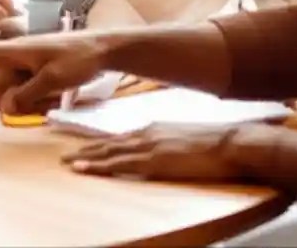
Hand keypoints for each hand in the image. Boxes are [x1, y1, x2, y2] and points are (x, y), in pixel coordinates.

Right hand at [0, 31, 106, 114]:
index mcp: (16, 49)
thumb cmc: (79, 58)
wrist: (104, 50)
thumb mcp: (54, 78)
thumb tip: (4, 107)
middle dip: (14, 100)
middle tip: (43, 103)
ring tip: (56, 98)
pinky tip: (57, 98)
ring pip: (13, 92)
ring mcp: (27, 65)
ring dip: (30, 102)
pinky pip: (26, 92)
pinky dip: (38, 99)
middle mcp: (17, 56)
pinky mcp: (36, 72)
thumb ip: (26, 94)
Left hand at [61, 125, 244, 182]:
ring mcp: (149, 146)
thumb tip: (165, 149)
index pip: (122, 137)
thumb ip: (171, 142)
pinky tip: (83, 168)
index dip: (102, 143)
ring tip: (67, 162)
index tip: (86, 146)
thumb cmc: (217, 142)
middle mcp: (148, 134)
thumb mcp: (187, 138)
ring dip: (86, 157)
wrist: (231, 142)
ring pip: (109, 152)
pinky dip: (98, 166)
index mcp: (156, 128)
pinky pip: (118, 164)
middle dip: (87, 149)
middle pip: (110, 142)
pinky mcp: (153, 160)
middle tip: (65, 155)